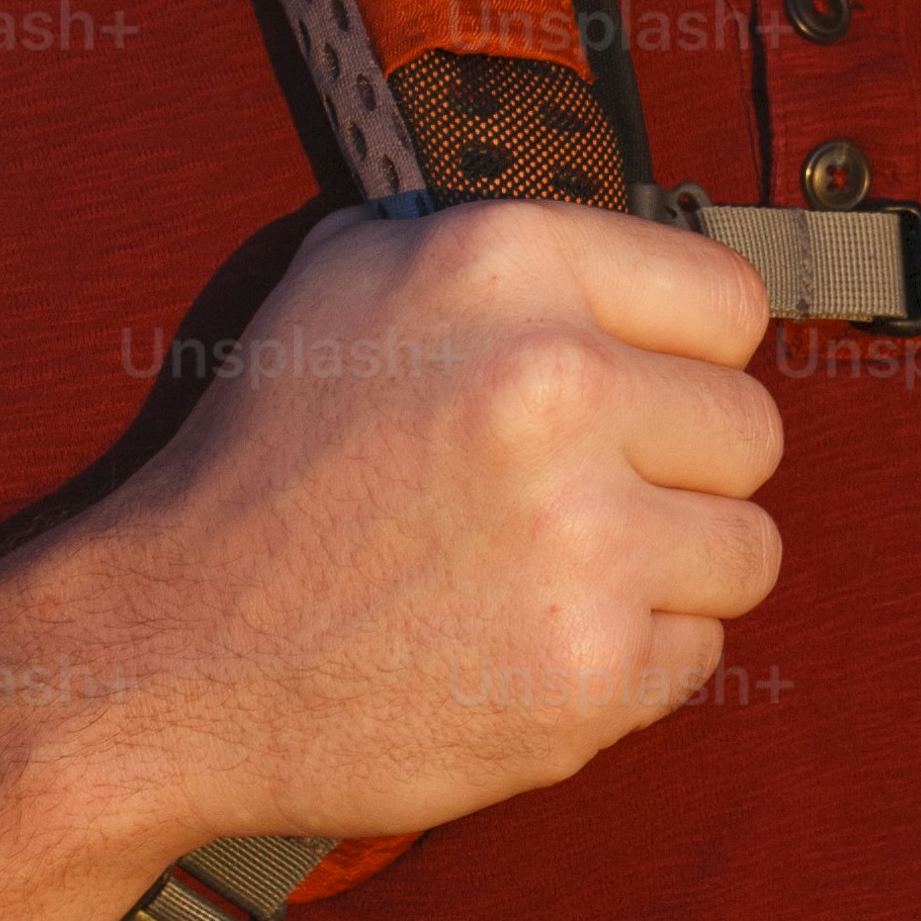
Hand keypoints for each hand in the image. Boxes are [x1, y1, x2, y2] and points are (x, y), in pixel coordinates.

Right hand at [74, 200, 781, 845]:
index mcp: (507, 267)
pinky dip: (631, 663)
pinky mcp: (590, 670)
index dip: (690, 356)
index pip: (731, 300)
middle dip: (682, 470)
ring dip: (672, 572)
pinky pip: (698, 656)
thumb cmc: (266, 465)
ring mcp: (583, 537)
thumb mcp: (346, 281)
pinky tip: (529, 645)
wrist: (169, 652)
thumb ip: (501, 250)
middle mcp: (558, 384)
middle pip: (751, 430)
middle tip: (586, 499)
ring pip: (747, 550)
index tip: (646, 393)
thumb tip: (634, 262)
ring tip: (560, 574)